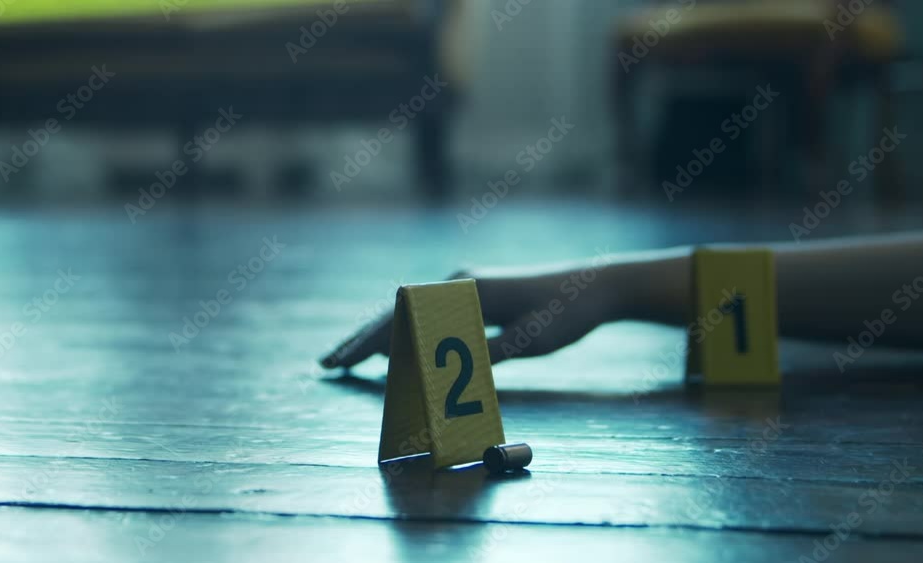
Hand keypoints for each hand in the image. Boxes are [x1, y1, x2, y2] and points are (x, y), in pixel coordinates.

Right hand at [319, 267, 614, 368]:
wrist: (595, 286)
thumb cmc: (563, 314)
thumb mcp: (527, 342)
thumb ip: (486, 355)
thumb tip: (441, 374)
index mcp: (464, 291)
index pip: (403, 318)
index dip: (367, 342)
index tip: (340, 361)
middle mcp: (457, 284)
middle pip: (396, 312)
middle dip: (361, 340)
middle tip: (328, 365)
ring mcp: (464, 287)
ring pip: (409, 312)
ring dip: (379, 335)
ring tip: (350, 359)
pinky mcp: (475, 294)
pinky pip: (428, 314)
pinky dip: (405, 330)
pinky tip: (395, 346)